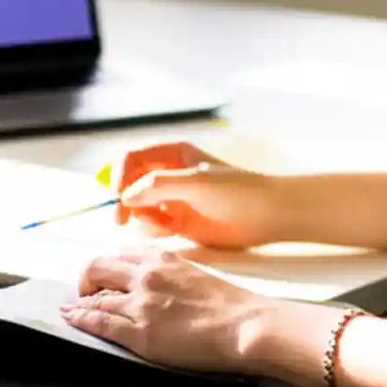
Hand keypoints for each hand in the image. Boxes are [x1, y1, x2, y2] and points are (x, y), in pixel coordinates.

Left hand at [61, 248, 276, 374]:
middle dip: (86, 279)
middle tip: (84, 290)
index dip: (106, 267)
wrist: (245, 325)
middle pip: (98, 267)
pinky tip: (73, 318)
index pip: (120, 255)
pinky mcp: (140, 332)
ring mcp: (140, 303)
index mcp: (161, 258)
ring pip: (94, 297)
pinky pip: (99, 322)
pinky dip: (80, 319)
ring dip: (80, 303)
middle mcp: (146, 274)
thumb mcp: (193, 273)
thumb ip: (168, 273)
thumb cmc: (230, 304)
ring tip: (73, 309)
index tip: (101, 275)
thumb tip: (153, 283)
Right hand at [115, 141, 284, 248]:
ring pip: (138, 207)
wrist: (267, 215)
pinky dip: (152, 229)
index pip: (132, 159)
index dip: (120, 176)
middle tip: (122, 220)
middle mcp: (169, 174)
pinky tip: (169, 232)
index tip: (119, 197)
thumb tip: (125, 197)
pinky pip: (152, 225)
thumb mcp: (194, 181)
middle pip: (130, 183)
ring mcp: (173, 199)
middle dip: (124, 200)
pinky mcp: (178, 222)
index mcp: (172, 154)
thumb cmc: (235, 191)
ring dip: (139, 216)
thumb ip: (157, 186)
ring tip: (159, 225)